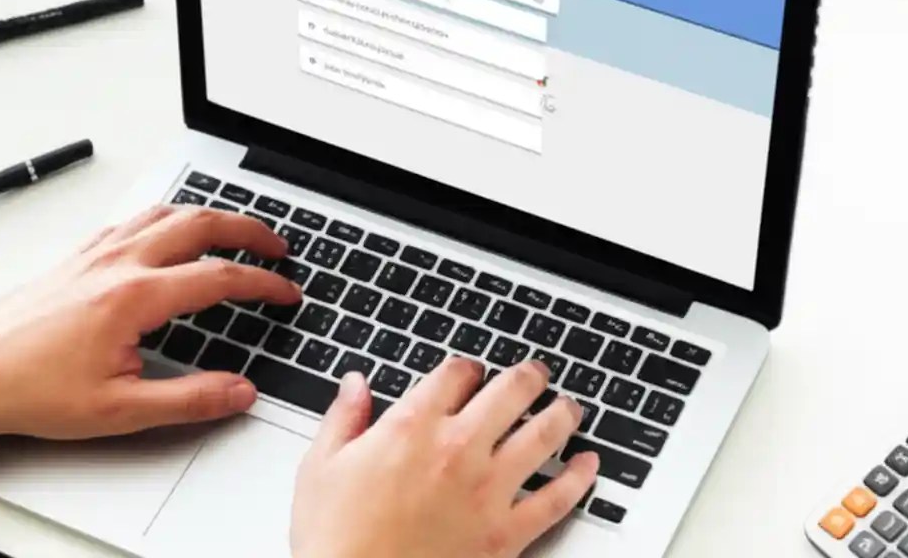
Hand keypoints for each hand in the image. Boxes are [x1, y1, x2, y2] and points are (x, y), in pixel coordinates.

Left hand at [0, 205, 301, 440]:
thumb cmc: (33, 389)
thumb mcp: (120, 411)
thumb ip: (189, 399)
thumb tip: (238, 391)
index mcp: (135, 297)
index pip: (220, 278)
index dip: (264, 283)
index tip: (286, 292)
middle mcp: (119, 263)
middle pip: (201, 224)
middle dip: (250, 230)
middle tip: (278, 244)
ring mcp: (97, 253)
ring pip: (167, 212)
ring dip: (211, 216)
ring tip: (237, 229)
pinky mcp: (80, 255)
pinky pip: (135, 219)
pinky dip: (168, 216)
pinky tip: (171, 229)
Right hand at [291, 359, 599, 557]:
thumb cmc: (336, 540)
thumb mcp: (320, 469)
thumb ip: (344, 419)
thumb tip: (355, 385)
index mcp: (411, 427)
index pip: (455, 373)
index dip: (468, 367)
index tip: (471, 372)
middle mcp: (457, 449)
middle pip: (511, 390)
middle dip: (529, 376)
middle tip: (536, 374)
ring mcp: (488, 490)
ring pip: (544, 434)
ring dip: (562, 413)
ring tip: (570, 405)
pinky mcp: (506, 533)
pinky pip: (557, 498)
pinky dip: (579, 478)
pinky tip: (587, 464)